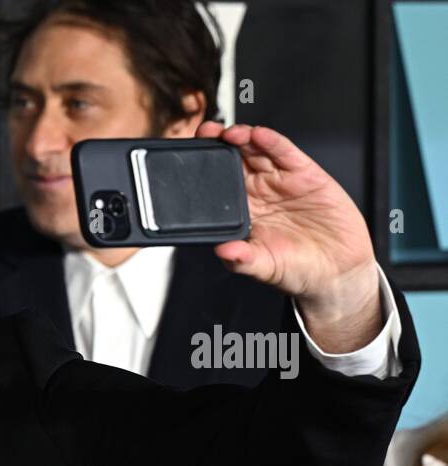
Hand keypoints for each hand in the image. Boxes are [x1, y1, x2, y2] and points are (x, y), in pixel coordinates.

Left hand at [199, 121, 381, 350]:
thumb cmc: (297, 270)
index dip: (205, 171)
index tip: (189, 161)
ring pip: (257, 152)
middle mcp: (259, 194)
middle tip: (205, 135)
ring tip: (229, 133)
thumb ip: (242, 259)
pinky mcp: (306, 175)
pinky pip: (286, 153)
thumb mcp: (265, 267)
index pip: (218, 186)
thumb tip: (222, 251)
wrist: (337, 270)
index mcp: (243, 213)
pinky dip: (272, 142)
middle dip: (218, 145)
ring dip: (242, 139)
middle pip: (235, 162)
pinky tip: (259, 135)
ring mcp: (281, 182)